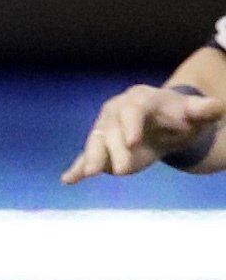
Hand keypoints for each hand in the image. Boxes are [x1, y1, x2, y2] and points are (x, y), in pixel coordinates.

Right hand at [62, 84, 218, 182]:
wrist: (167, 123)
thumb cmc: (181, 116)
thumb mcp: (195, 113)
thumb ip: (203, 111)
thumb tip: (215, 107)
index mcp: (139, 100)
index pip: (133, 110)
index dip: (131, 125)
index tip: (133, 142)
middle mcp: (116, 112)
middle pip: (111, 130)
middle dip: (115, 150)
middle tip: (123, 172)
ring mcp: (105, 129)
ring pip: (96, 143)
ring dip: (91, 158)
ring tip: (88, 173)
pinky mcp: (101, 148)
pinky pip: (86, 156)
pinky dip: (77, 168)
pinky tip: (68, 180)